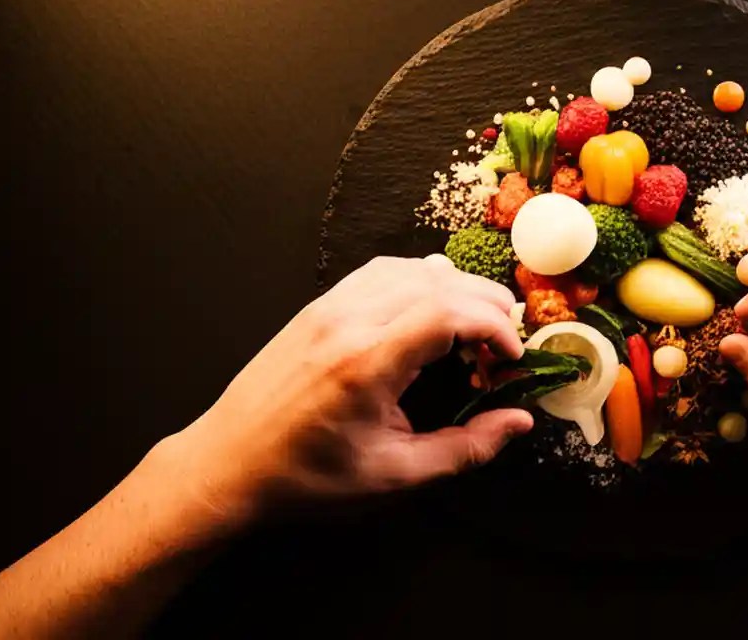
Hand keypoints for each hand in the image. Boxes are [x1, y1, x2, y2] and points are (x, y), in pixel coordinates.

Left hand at [162, 255, 531, 527]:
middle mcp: (348, 321)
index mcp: (367, 363)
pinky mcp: (317, 306)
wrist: (228, 465)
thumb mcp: (396, 476)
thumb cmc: (308, 478)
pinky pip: (380, 272)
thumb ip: (466, 448)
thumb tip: (519, 422)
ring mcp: (329, 307)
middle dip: (486, 305)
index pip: (449, 311)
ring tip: (476, 327)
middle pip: (439, 281)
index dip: (494, 327)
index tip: (512, 359)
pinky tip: (433, 310)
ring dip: (455, 289)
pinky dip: (420, 281)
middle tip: (503, 346)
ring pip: (411, 268)